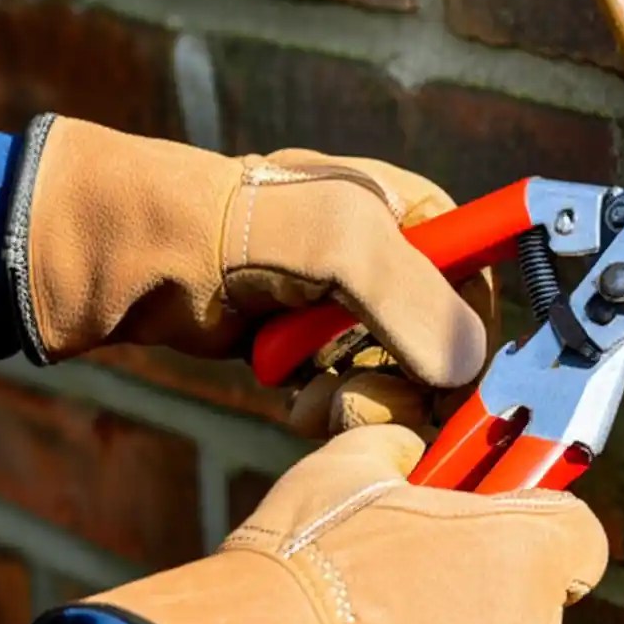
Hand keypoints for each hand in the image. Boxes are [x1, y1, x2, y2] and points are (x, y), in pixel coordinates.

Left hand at [3, 114, 499, 421]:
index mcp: (419, 216)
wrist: (142, 259)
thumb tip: (467, 368)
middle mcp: (396, 264)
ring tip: (314, 391)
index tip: (449, 377)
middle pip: (446, 344)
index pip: (482, 282)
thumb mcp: (342, 241)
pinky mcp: (321, 352)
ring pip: (402, 380)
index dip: (473, 333)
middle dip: (406, 379)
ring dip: (364, 399)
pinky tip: (295, 395)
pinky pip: (356, 395)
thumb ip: (414, 300)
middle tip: (358, 389)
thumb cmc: (242, 225)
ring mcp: (356, 311)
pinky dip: (331, 407)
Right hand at [75, 424, 608, 623]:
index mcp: (524, 548)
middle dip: (493, 569)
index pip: (581, 537)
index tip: (510, 509)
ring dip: (464, 612)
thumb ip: (409, 447)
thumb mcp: (357, 461)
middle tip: (431, 554)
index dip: (548, 520)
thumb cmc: (311, 552)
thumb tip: (413, 452)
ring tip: (393, 600)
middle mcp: (527, 620)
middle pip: (537, 589)